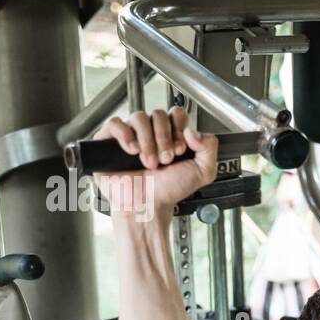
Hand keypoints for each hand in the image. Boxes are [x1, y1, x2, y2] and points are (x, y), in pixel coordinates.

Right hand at [93, 108, 218, 220]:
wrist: (148, 206)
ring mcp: (131, 135)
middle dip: (164, 138)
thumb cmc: (170, 190)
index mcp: (171, 135)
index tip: (180, 148)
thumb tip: (193, 131)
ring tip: (150, 162)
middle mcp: (151, 132)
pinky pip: (115, 123)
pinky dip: (125, 135)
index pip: (176, 113)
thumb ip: (210, 147)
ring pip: (139, 117)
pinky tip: (132, 151)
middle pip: (158, 114)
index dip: (179, 128)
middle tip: (166, 159)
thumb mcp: (203, 171)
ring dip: (148, 141)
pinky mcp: (110, 141)